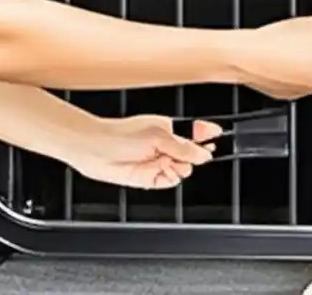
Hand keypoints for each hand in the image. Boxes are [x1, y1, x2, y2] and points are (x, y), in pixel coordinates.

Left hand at [61, 115, 220, 189]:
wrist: (94, 151)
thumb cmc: (119, 136)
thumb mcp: (158, 136)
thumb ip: (184, 147)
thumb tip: (203, 154)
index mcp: (169, 129)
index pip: (196, 133)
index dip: (208, 135)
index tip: (217, 135)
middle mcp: (166, 146)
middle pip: (193, 155)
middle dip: (192, 156)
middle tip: (184, 153)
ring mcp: (158, 162)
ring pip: (183, 170)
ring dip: (178, 168)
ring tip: (164, 161)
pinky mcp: (150, 178)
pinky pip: (169, 181)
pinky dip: (168, 178)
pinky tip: (160, 170)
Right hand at [238, 14, 311, 99]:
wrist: (248, 57)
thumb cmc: (273, 41)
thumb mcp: (308, 22)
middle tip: (298, 39)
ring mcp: (309, 89)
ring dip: (308, 62)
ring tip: (288, 51)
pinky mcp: (294, 95)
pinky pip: (302, 81)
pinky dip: (296, 74)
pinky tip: (283, 63)